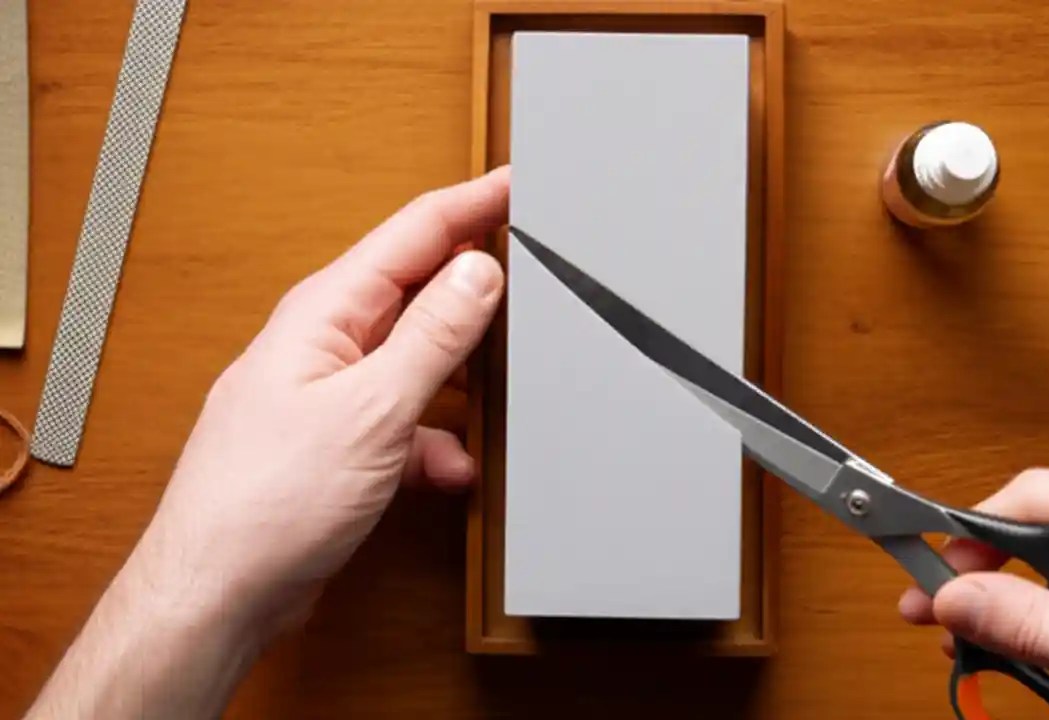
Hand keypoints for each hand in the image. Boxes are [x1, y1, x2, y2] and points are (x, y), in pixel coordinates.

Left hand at [27, 168, 509, 719]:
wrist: (219, 590)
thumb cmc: (265, 502)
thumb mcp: (372, 409)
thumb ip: (432, 336)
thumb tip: (478, 272)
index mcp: (327, 312)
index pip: (415, 231)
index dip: (474, 202)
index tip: (519, 184)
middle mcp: (328, 341)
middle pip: (420, 287)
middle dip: (476, 282)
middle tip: (532, 270)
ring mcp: (333, 392)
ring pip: (420, 358)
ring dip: (461, 373)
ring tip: (504, 382)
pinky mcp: (342, 441)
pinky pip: (408, 418)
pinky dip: (438, 439)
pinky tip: (450, 467)